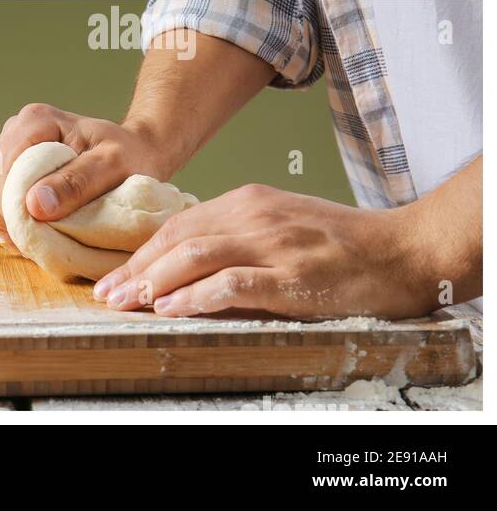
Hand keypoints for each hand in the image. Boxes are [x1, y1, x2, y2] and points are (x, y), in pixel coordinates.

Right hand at [0, 105, 167, 246]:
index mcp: (36, 122)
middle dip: (3, 218)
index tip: (34, 233)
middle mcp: (15, 130)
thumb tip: (34, 205)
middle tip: (34, 242)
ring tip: (30, 238)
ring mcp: (8, 149)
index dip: (10, 207)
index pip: (1, 168)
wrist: (134, 151)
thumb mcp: (113, 167)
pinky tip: (24, 231)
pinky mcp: (7, 169)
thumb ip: (77, 182)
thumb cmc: (129, 156)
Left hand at [95, 183, 433, 319]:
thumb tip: (188, 265)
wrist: (402, 250)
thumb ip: (238, 237)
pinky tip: (173, 309)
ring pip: (196, 255)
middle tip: (107, 295)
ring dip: (155, 281)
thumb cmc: (342, 244)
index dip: (142, 252)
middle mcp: (253, 216)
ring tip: (129, 303)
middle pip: (178, 238)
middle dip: (137, 268)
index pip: (178, 224)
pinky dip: (197, 296)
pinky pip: (234, 284)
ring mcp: (273, 245)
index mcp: (246, 201)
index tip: (115, 276)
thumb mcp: (280, 225)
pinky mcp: (293, 277)